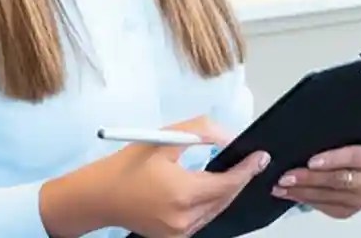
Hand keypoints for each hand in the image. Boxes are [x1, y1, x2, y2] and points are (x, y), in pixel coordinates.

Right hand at [89, 116, 270, 237]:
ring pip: (216, 210)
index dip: (247, 170)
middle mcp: (184, 218)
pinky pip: (203, 219)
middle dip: (239, 179)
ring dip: (225, 192)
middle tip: (249, 162)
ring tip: (231, 172)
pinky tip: (210, 189)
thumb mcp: (165, 138)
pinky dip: (210, 204)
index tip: (260, 157)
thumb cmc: (129, 165)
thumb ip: (202, 132)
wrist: (100, 196)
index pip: (228, 183)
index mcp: (182, 193)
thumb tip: (230, 139)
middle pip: (225, 199)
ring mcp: (179, 232)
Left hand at [271, 145, 360, 218]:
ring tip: (283, 186)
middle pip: (343, 180)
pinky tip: (292, 193)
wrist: (339, 162)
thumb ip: (327, 137)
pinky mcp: (349, 210)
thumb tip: (302, 137)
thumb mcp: (336, 136)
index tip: (311, 161)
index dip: (335, 159)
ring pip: (332, 197)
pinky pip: (327, 208)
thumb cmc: (337, 147)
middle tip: (288, 176)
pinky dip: (306, 200)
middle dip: (311, 179)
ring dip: (303, 192)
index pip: (358, 157)